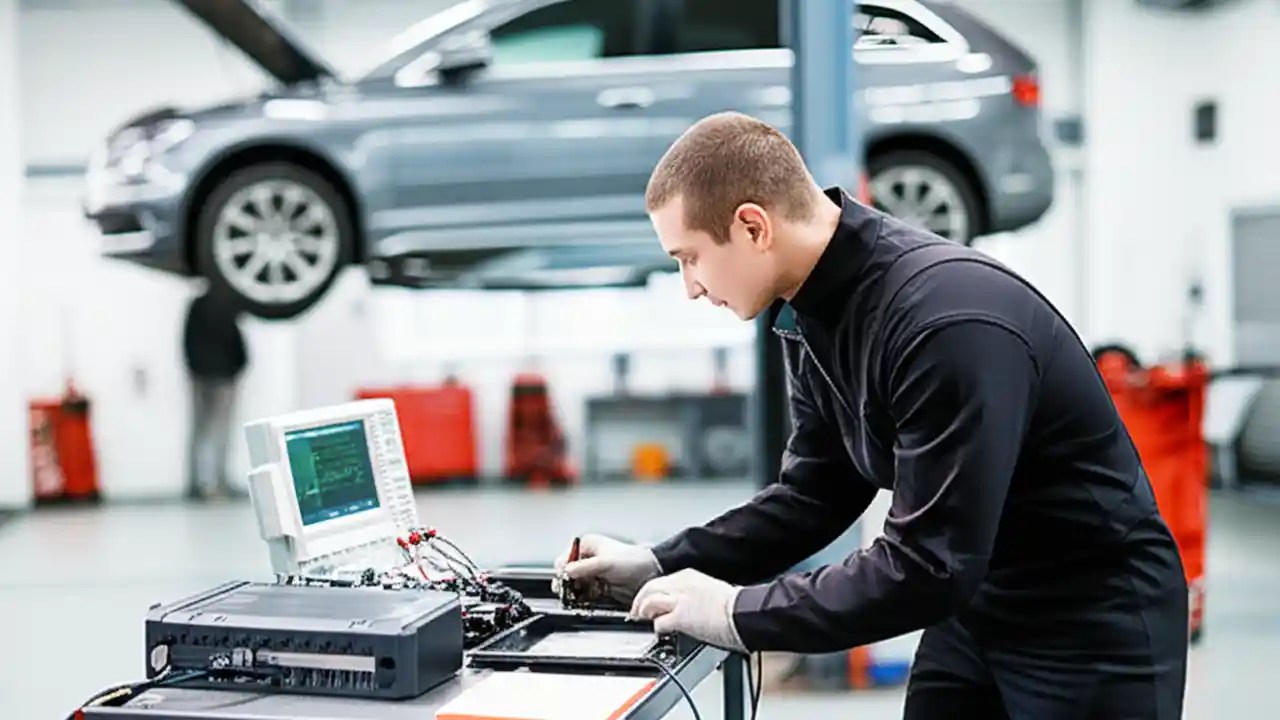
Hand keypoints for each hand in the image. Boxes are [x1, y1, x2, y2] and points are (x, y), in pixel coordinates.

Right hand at [552, 533, 662, 605]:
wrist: (649, 573)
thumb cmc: (632, 560)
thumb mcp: (606, 563)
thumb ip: (585, 567)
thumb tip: (567, 571)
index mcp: (586, 546)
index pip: (564, 559)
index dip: (562, 571)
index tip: (563, 581)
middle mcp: (587, 559)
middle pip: (567, 574)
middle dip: (566, 584)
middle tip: (565, 592)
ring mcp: (592, 573)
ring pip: (574, 585)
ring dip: (573, 593)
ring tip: (573, 599)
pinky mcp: (597, 586)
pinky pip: (583, 594)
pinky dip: (581, 599)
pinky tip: (582, 602)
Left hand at [630, 569, 745, 652]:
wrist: (744, 613)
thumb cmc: (735, 605)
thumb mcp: (711, 590)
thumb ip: (695, 594)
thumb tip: (691, 605)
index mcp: (689, 576)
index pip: (661, 581)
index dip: (651, 592)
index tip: (649, 600)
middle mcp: (681, 585)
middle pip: (649, 588)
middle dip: (640, 601)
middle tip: (637, 612)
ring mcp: (679, 600)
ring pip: (649, 602)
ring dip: (643, 612)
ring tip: (641, 620)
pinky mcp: (681, 618)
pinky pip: (659, 622)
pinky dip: (657, 627)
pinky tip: (660, 631)